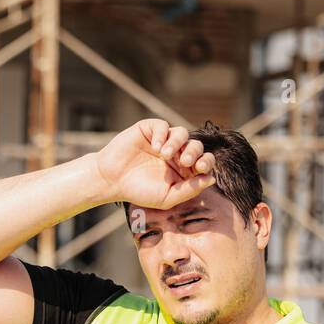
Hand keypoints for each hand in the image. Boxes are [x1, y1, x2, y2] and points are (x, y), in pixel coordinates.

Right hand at [92, 119, 215, 209]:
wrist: (111, 180)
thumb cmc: (138, 191)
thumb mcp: (167, 197)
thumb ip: (189, 190)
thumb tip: (212, 179)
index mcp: (183, 170)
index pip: (203, 161)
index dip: (207, 162)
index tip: (200, 168)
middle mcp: (175, 153)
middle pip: (196, 146)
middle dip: (194, 152)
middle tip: (184, 161)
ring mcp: (163, 140)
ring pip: (181, 133)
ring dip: (177, 142)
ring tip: (164, 154)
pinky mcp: (149, 129)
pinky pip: (162, 125)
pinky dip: (161, 134)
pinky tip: (154, 147)